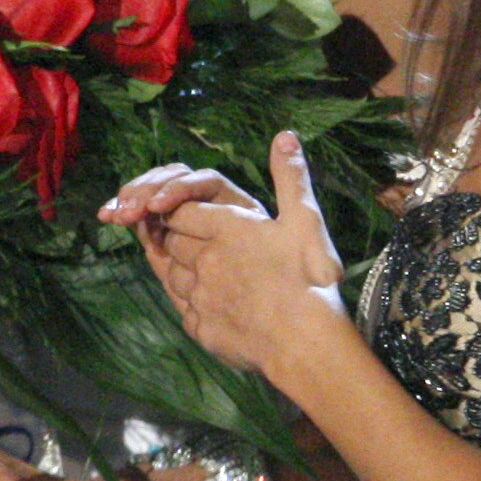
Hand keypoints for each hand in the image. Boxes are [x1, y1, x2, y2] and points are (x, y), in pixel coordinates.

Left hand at [118, 134, 348, 380]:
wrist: (308, 344)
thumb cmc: (310, 280)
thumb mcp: (306, 221)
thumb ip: (291, 179)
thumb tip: (284, 135)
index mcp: (227, 230)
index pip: (182, 211)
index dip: (182, 211)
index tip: (195, 217)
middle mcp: (204, 261)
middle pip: (172, 241)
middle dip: (177, 237)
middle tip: (198, 241)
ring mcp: (199, 296)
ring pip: (170, 274)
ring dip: (178, 267)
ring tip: (202, 269)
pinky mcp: (200, 328)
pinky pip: (181, 307)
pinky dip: (187, 299)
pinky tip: (206, 300)